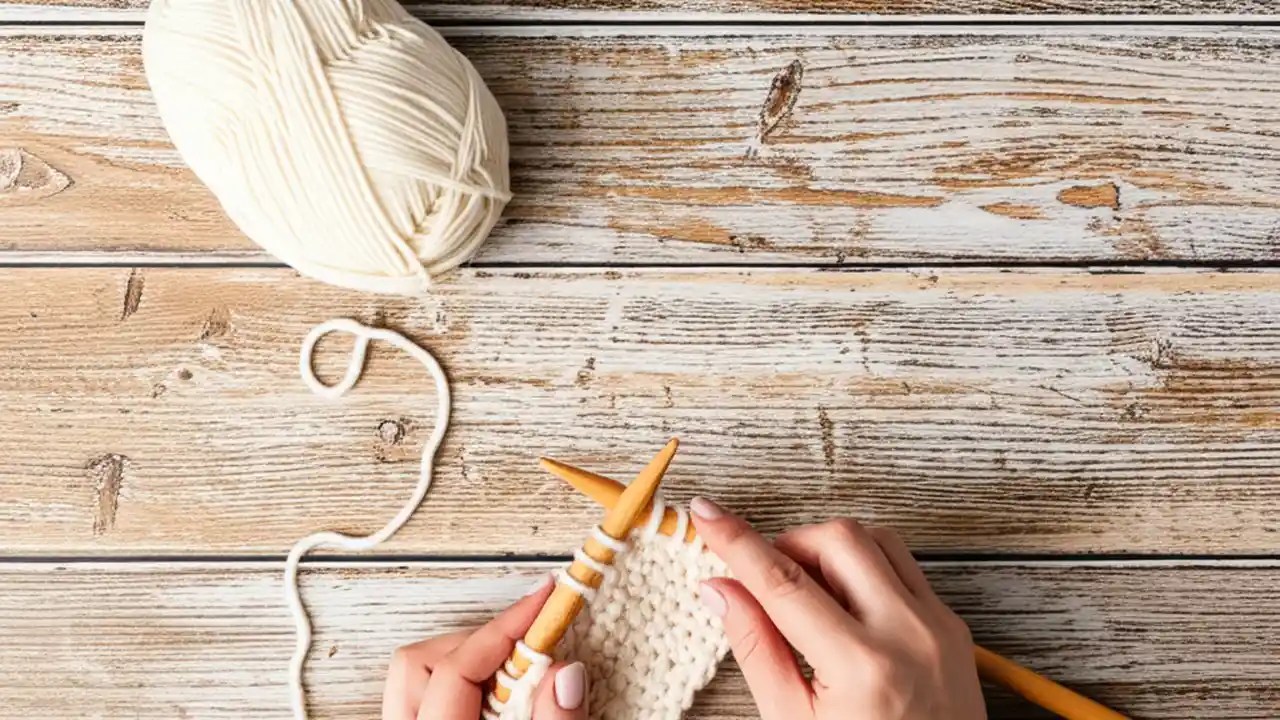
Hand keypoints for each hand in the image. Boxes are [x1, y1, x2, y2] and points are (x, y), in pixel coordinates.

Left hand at [383, 577, 588, 719]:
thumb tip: (566, 673)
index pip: (456, 665)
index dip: (506, 626)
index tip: (545, 598)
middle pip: (420, 659)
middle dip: (480, 642)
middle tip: (533, 644)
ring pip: (420, 676)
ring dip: (472, 663)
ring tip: (520, 678)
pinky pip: (428, 699)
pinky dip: (465, 686)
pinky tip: (502, 702)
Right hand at [690, 499, 985, 719]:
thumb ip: (757, 649)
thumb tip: (720, 588)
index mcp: (863, 668)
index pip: (784, 582)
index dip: (737, 541)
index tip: (706, 514)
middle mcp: (909, 635)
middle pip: (838, 539)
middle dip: (789, 543)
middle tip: (762, 577)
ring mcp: (939, 626)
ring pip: (877, 539)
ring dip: (830, 550)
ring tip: (806, 591)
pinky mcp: (954, 626)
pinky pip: (904, 566)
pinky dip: (865, 567)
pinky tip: (844, 604)